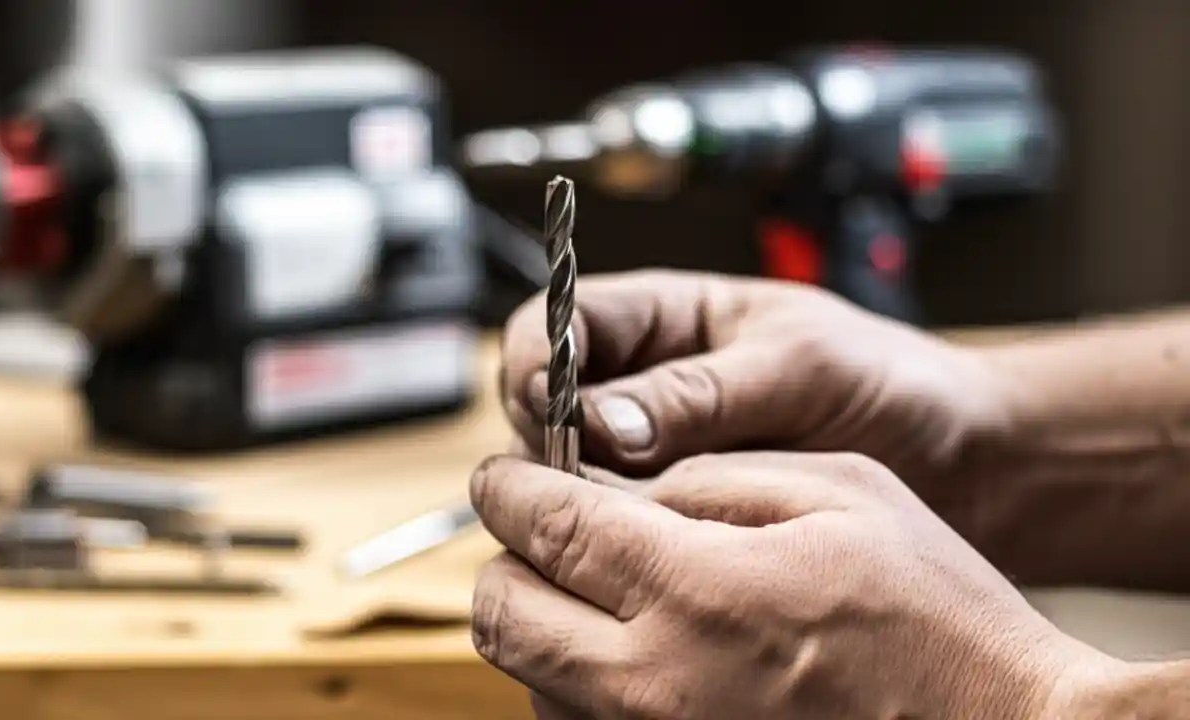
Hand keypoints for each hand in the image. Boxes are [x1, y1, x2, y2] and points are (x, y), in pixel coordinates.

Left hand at [470, 452, 1109, 718]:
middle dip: (504, 558)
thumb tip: (626, 486)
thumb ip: (715, 479)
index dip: (504, 487)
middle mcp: (653, 681)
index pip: (542, 525)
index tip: (501, 472)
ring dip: (537, 622)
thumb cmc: (939, 619)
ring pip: (525, 679)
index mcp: (695, 588)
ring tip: (592, 589)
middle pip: (500, 613)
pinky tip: (630, 652)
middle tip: (538, 527)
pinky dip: (575, 684)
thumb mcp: (841, 493)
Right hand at [501, 270, 1013, 529]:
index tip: (552, 401)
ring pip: (573, 470)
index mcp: (666, 318)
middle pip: (544, 402)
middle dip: (553, 438)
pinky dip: (622, 536)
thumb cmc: (894, 384)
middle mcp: (648, 381)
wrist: (965, 459)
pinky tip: (656, 545)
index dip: (539, 358)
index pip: (558, 321)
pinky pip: (621, 521)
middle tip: (590, 474)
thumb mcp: (801, 367)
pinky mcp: (682, 510)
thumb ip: (703, 391)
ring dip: (586, 494)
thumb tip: (608, 420)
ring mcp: (660, 451)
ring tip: (637, 512)